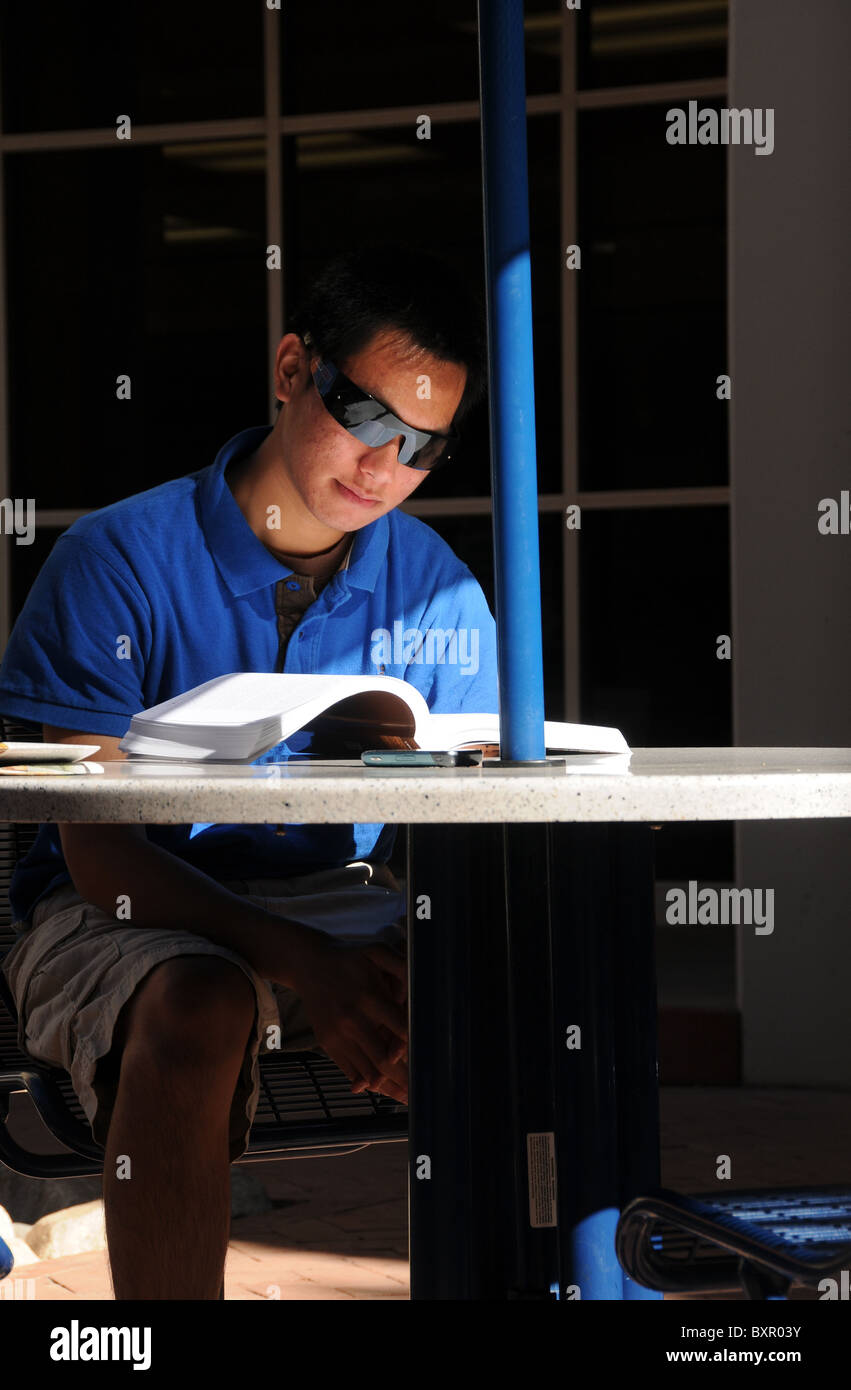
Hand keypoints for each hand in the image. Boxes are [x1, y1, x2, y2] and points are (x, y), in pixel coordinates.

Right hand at [288, 934, 408, 1102]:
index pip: (399, 1028)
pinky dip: (368, 1083)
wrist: (309, 965)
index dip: (413, 1047)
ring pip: (367, 1070)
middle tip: (424, 1092)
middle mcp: (352, 1019)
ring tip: (409, 1099)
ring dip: (390, 1087)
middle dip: (406, 1078)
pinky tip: (385, 1091)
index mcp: (368, 997)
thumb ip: (401, 967)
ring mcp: (337, 1035)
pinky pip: (350, 1070)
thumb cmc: (350, 959)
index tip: (429, 1062)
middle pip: (384, 1059)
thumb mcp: (376, 953)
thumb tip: (421, 985)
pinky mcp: (328, 1043)